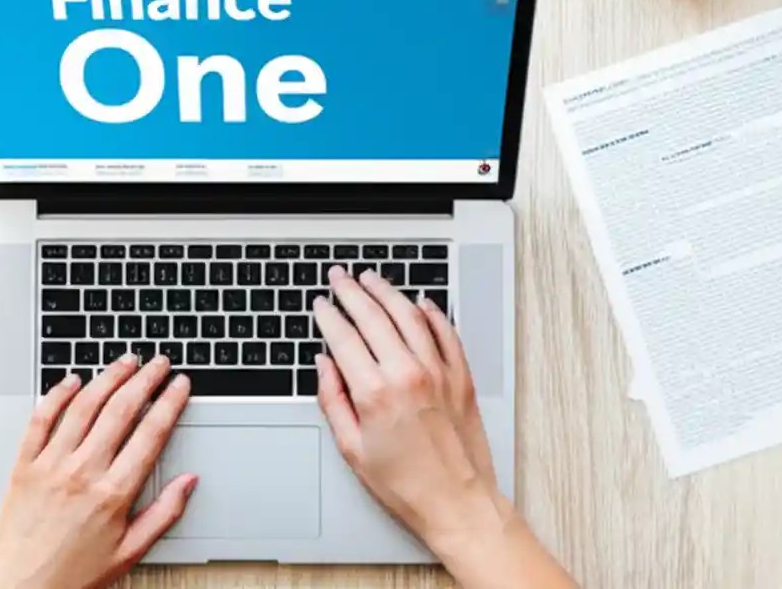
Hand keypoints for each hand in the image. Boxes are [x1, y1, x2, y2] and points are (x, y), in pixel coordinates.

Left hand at [0, 355, 196, 588]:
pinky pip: (41, 418)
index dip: (170, 403)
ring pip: (84, 405)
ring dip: (108, 377)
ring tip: (124, 362)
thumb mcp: (130, 552)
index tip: (179, 386)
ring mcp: (51, 464)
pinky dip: (57, 395)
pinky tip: (72, 381)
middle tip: (158, 363)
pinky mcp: (24, 465)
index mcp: (113, 493)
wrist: (21, 587)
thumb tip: (189, 483)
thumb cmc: (73, 575)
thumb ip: (164, 514)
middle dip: (145, 379)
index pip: (150, 434)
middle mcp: (82, 472)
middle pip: (121, 410)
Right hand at [313, 267, 573, 588]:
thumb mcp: (352, 449)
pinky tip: (420, 303)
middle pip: (374, 316)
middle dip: (351, 292)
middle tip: (339, 277)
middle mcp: (407, 374)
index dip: (328, 316)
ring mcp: (438, 372)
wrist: (458, 503)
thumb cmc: (406, 485)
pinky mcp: (461, 377)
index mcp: (374, 393)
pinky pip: (445, 332)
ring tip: (372, 280)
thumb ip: (333, 401)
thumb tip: (325, 366)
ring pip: (409, 315)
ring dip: (387, 292)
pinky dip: (431, 313)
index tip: (320, 304)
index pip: (344, 337)